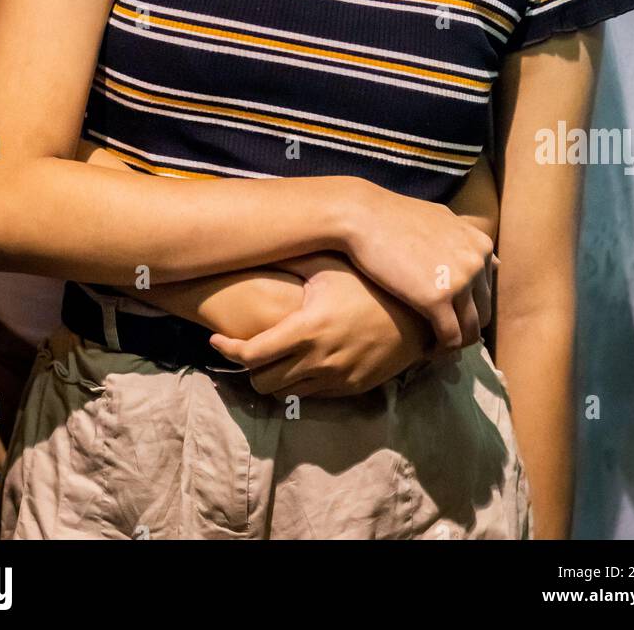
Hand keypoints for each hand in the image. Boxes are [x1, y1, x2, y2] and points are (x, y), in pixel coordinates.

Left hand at [208, 252, 436, 397]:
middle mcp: (318, 360)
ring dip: (274, 378)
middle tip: (247, 350)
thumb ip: (291, 260)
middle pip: (263, 382)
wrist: (416, 314)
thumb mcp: (328, 266)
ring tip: (271, 358)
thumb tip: (257, 239)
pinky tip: (301, 362)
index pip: (251, 354)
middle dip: (249, 369)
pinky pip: (313, 396)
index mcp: (307, 329)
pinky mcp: (351, 389)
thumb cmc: (368, 283)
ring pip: (286, 394)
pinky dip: (301, 384)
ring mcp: (336, 379)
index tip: (217, 342)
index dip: (227, 350)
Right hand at [344, 183, 498, 348]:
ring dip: (453, 343)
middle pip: (483, 313)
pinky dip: (438, 349)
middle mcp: (476, 263)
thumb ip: (466, 238)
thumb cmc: (394, 216)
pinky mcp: (436, 300)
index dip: (467, 306)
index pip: (486, 290)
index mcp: (481, 245)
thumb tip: (490, 258)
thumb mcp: (441, 218)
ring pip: (470, 331)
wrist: (362, 215)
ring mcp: (459, 281)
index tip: (446, 313)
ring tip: (432, 345)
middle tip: (439, 333)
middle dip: (463, 327)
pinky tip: (422, 349)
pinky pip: (450, 338)